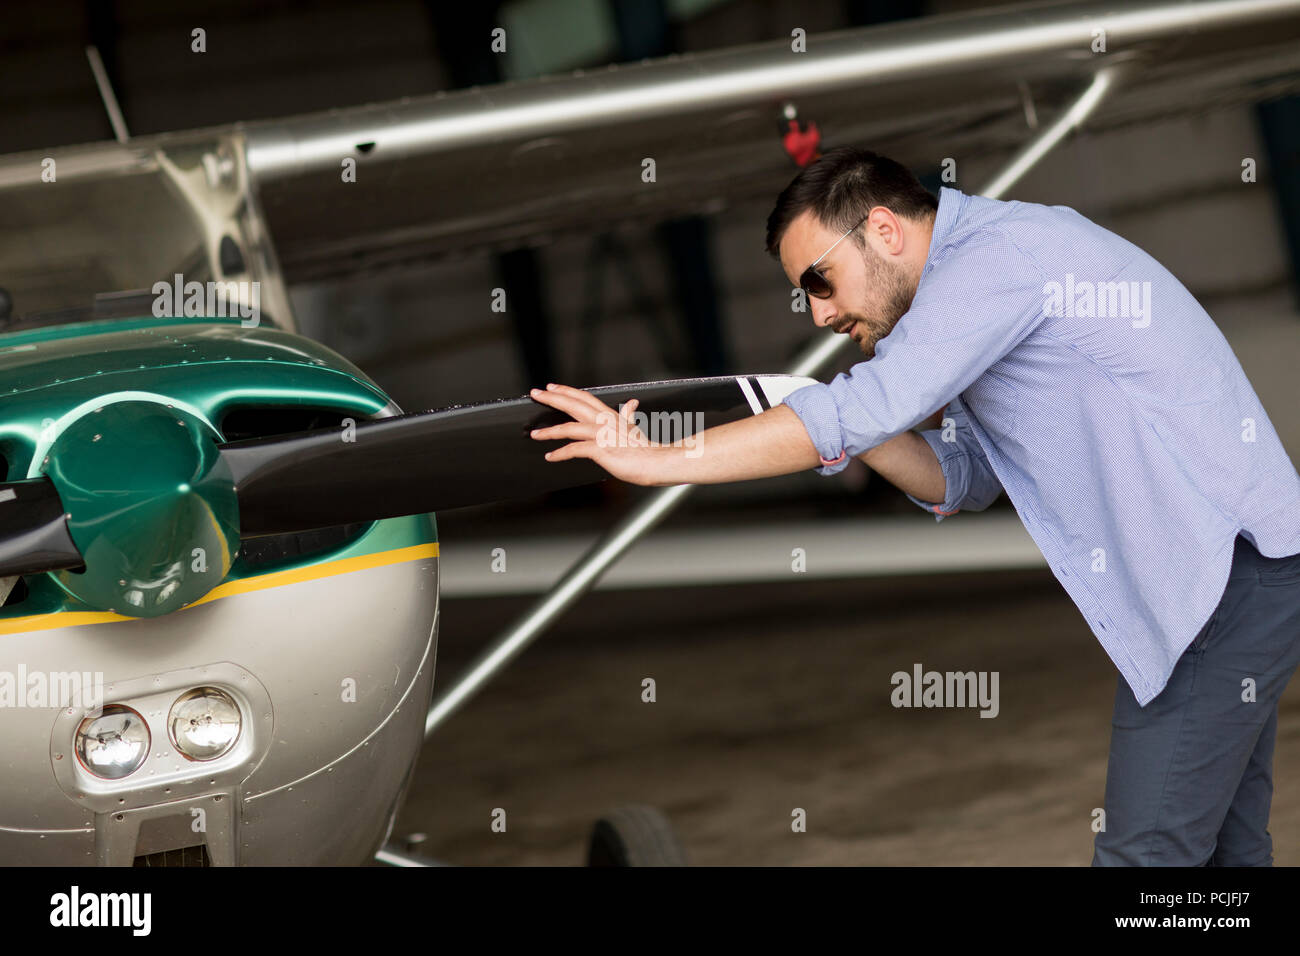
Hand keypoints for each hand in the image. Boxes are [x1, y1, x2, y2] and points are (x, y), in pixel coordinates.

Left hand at [528, 383, 663, 485]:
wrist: (657, 462)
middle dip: (552, 398)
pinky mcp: (601, 450)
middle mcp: (604, 421)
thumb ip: (627, 415)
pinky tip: (551, 456)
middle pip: (574, 404)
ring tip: (535, 434)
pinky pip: (575, 449)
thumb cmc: (645, 449)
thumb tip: (631, 403)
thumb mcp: (634, 427)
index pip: (584, 397)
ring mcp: (602, 435)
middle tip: (536, 393)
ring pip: (570, 427)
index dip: (567, 391)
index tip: (551, 387)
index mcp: (610, 415)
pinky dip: (561, 453)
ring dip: (549, 431)